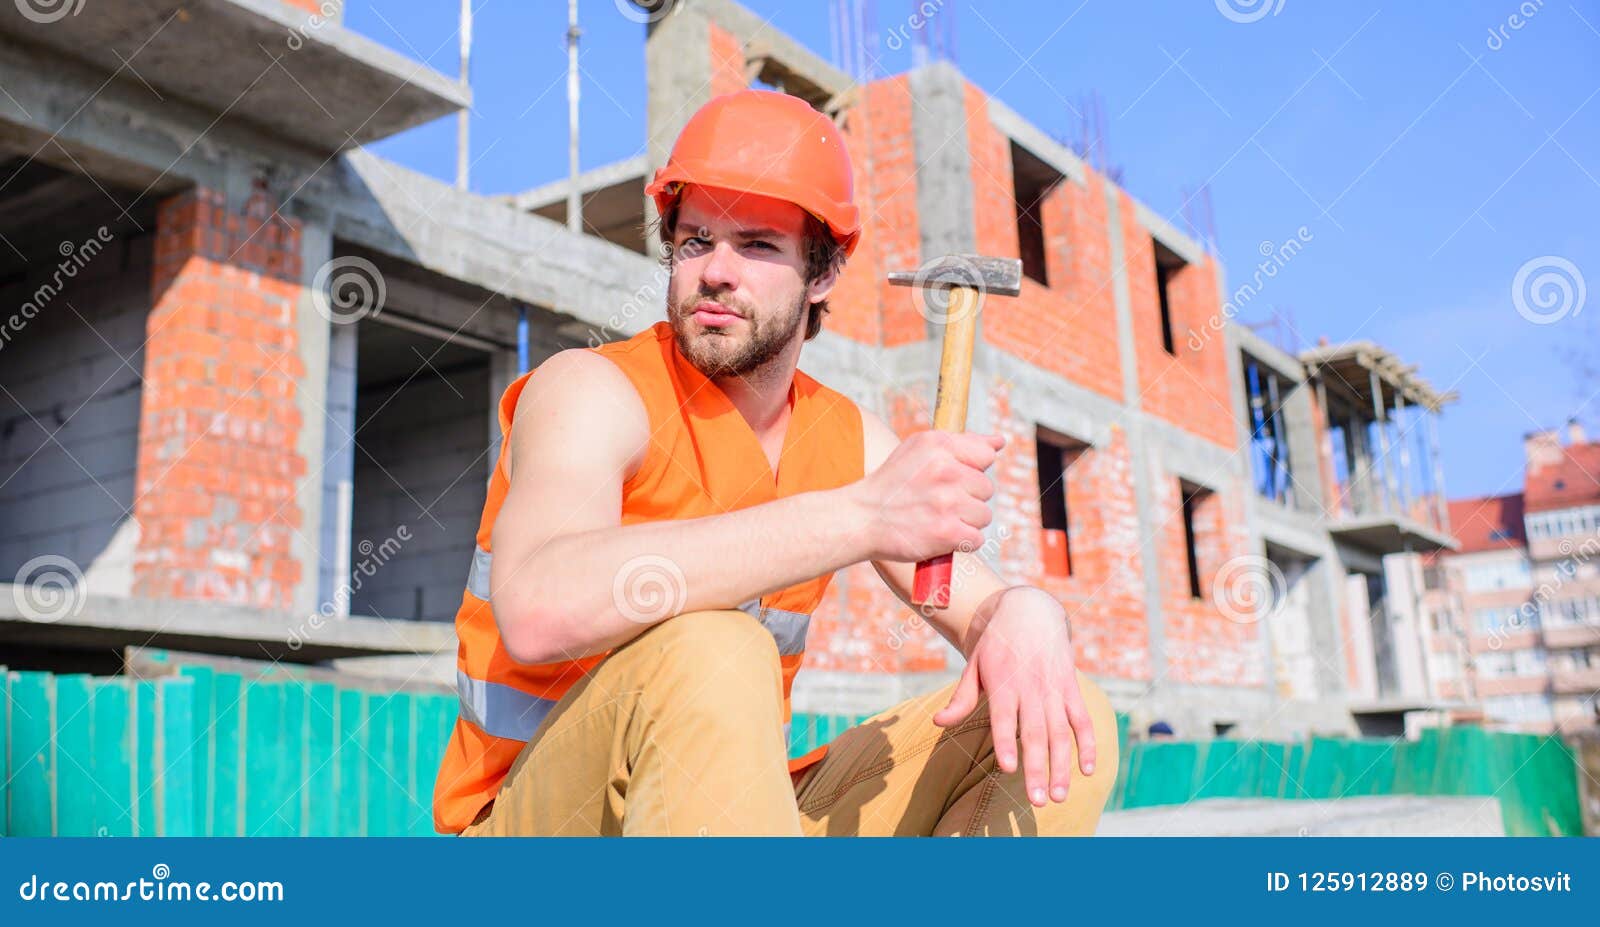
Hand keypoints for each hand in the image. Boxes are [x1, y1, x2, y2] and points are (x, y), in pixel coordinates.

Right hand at [851, 430, 1003, 562]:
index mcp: (939, 445)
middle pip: (986, 489)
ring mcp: (947, 503)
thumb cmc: (893, 483)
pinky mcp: (947, 533)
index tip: (949, 479)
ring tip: (936, 518)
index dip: (970, 470)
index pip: (985, 456)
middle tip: (936, 502)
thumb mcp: (919, 449)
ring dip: (965, 521)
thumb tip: (999, 442)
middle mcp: (945, 471)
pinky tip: (938, 534)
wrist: (862, 519)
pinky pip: (976, 538)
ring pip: (983, 515)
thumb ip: (962, 442)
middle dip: (967, 498)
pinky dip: (960, 542)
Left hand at [933, 586, 1096, 806]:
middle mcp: (1031, 688)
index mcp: (1003, 683)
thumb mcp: (974, 665)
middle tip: (1037, 800)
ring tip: (1058, 796)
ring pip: (1061, 732)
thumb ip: (961, 698)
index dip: (1006, 743)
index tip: (1008, 768)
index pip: (1004, 718)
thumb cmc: (996, 645)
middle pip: (1035, 733)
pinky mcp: (1071, 688)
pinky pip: (1082, 720)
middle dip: (1038, 767)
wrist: (1030, 611)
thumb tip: (938, 722)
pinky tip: (1086, 770)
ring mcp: (1054, 689)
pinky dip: (1087, 744)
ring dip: (1062, 766)